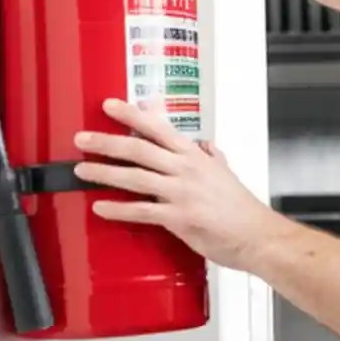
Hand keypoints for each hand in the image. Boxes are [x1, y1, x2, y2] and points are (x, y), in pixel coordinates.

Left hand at [72, 98, 283, 271]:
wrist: (258, 235)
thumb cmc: (241, 208)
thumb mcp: (225, 171)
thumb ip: (210, 156)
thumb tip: (204, 144)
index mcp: (195, 156)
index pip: (158, 128)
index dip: (132, 114)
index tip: (110, 105)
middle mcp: (186, 169)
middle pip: (139, 148)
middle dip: (106, 141)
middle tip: (82, 138)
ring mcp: (181, 193)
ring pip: (135, 177)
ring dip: (104, 172)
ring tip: (82, 170)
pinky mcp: (179, 218)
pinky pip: (141, 211)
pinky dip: (118, 209)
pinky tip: (101, 207)